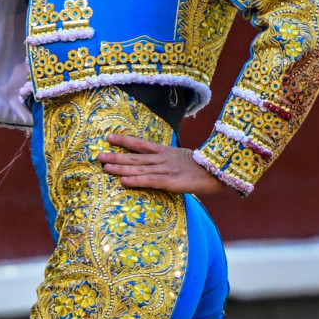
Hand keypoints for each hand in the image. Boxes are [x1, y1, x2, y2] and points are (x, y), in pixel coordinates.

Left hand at [97, 134, 221, 194]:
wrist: (220, 170)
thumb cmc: (205, 167)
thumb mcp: (184, 159)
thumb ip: (171, 160)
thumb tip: (160, 164)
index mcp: (166, 151)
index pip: (141, 144)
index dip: (124, 140)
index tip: (109, 137)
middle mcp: (162, 159)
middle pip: (134, 157)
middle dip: (115, 156)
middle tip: (97, 155)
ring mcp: (165, 169)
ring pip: (138, 168)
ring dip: (120, 167)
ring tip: (104, 166)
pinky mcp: (170, 181)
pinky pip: (149, 181)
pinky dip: (135, 180)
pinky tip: (122, 181)